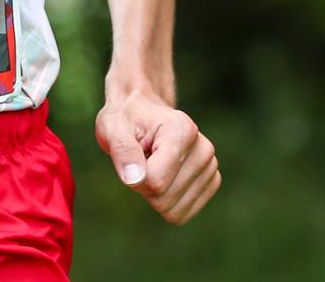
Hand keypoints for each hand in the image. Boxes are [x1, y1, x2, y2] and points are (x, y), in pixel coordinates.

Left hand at [96, 90, 218, 223]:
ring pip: (175, 210)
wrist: (143, 111)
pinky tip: (165, 175)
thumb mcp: (112, 127)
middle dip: (144, 187)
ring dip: (155, 195)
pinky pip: (183, 213)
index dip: (133, 176)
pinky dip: (168, 202)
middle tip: (140, 160)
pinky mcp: (212, 181)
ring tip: (153, 165)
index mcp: (181, 130)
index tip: (131, 155)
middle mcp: (203, 148)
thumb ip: (122, 151)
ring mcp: (211, 166)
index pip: (155, 181)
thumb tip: (135, 179)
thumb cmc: (126, 120)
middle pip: (165, 199)